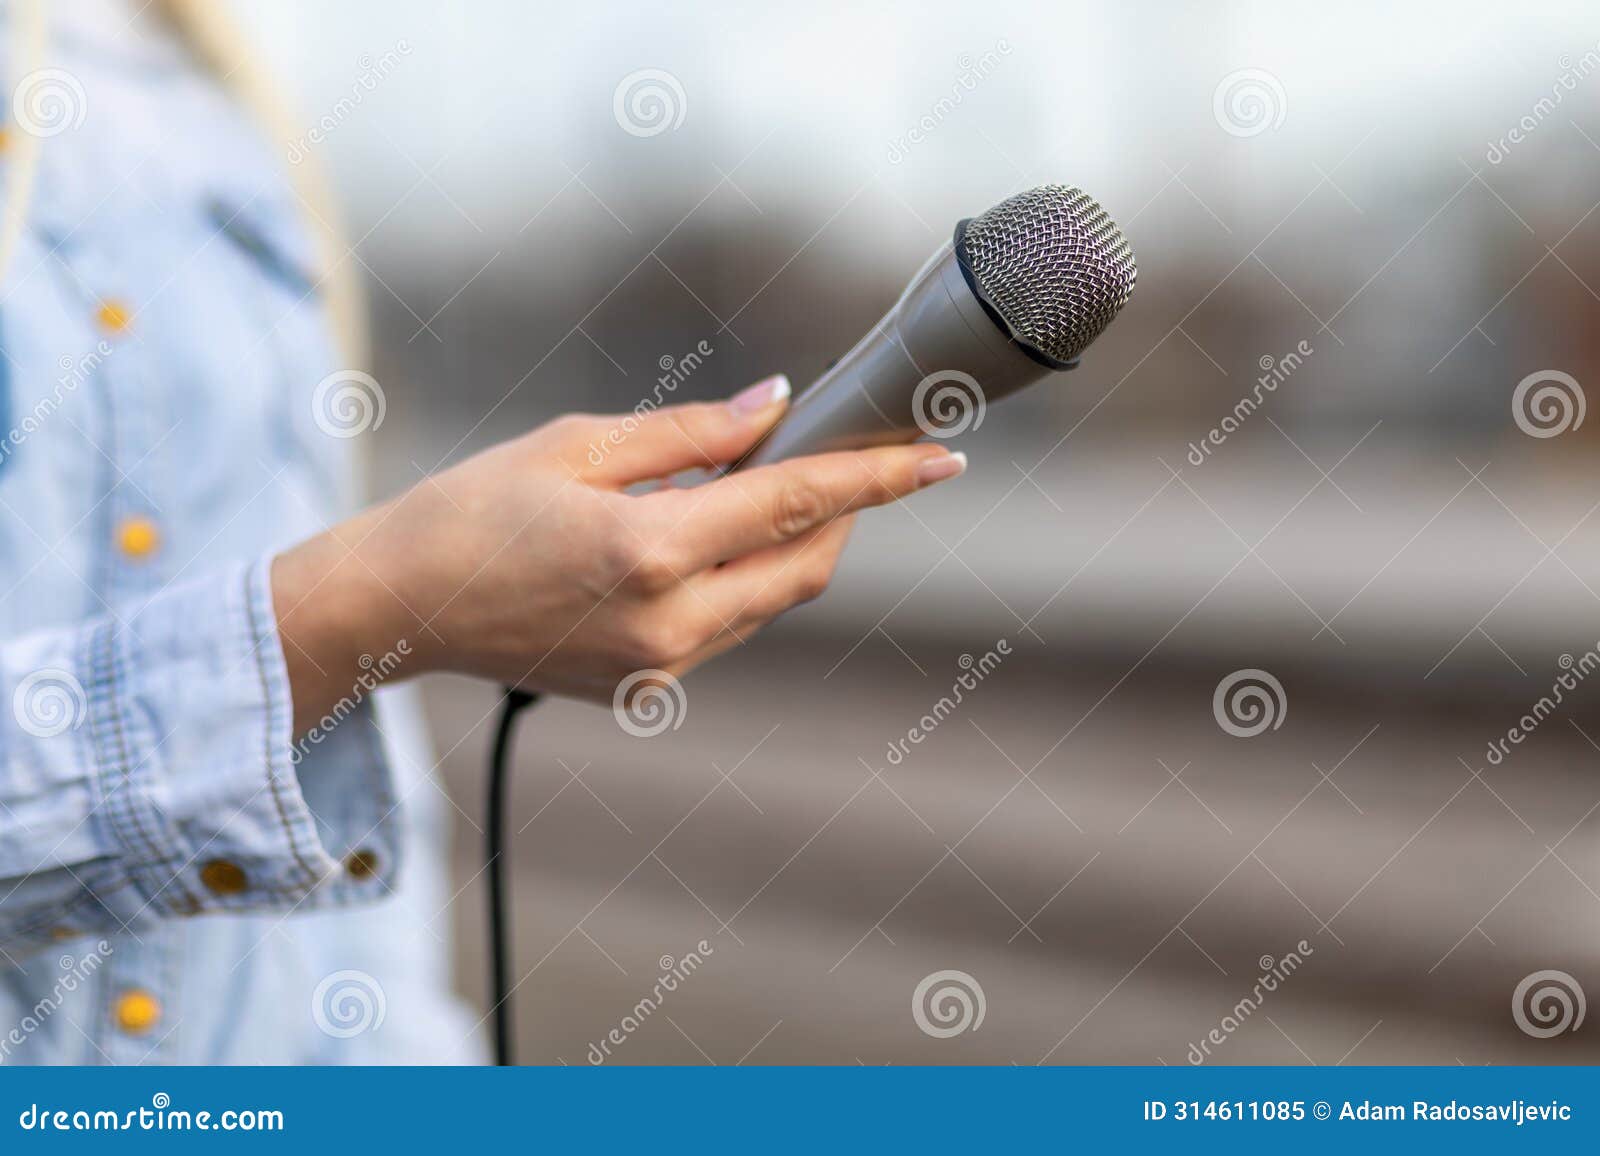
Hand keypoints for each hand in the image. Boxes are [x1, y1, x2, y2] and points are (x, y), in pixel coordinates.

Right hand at [271, 374, 965, 730]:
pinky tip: (710, 541)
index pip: (796, 503)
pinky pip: (727, 629)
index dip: (879, 477)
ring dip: (792, 547)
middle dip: (846, 513)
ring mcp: (659, 668)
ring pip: (771, 602)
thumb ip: (690, 434)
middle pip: (805, 566)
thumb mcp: (579, 447)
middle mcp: (668, 623)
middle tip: (855, 459)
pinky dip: (741, 581)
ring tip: (770, 490)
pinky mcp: (645, 691)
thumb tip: (775, 407)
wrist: (400, 609)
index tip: (943, 458)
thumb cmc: (472, 510)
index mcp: (650, 551)